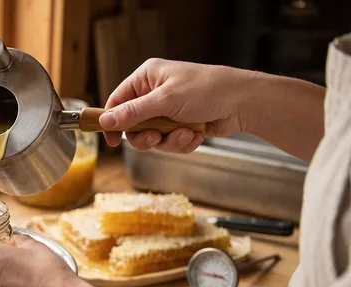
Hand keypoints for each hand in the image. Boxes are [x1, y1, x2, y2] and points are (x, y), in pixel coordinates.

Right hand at [99, 58, 254, 152]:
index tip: (111, 141)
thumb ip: (133, 112)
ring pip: (152, 137)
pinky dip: (182, 143)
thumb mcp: (166, 100)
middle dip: (146, 136)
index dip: (112, 122)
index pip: (117, 101)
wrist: (245, 103)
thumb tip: (105, 120)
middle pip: (132, 125)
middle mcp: (155, 94)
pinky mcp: (181, 126)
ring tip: (186, 134)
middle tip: (155, 138)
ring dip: (169, 140)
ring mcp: (169, 111)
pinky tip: (197, 135)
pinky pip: (170, 143)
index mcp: (147, 78)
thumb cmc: (208, 90)